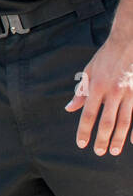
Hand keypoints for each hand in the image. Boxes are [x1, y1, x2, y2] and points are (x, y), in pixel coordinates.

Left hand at [65, 23, 132, 154]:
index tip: (81, 144)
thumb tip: (69, 109)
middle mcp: (113, 92)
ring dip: (119, 138)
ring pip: (125, 121)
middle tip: (99, 152)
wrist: (127, 43)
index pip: (88, 114)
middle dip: (102, 139)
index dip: (84, 131)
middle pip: (107, 122)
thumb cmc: (105, 58)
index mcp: (96, 87)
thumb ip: (80, 92)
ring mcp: (129, 93)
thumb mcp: (88, 72)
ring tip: (115, 151)